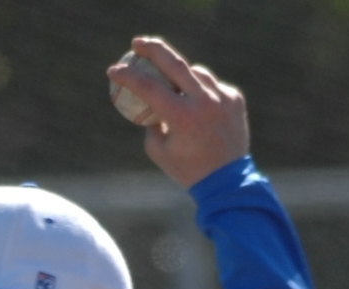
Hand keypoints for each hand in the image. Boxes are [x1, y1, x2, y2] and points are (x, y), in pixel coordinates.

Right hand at [107, 36, 248, 189]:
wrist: (228, 184)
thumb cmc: (188, 170)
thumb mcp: (159, 151)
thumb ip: (150, 123)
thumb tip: (148, 102)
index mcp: (182, 117)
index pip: (148, 87)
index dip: (127, 76)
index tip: (114, 70)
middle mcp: (204, 101)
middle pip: (174, 62)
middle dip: (152, 48)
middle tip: (137, 44)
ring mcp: (222, 97)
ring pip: (195, 73)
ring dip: (181, 76)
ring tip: (174, 91)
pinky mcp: (235, 98)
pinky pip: (212, 86)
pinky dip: (202, 93)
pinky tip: (200, 110)